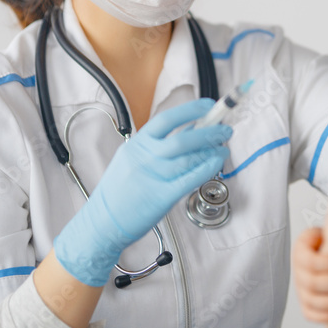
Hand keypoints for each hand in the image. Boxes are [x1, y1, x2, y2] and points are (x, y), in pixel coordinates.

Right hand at [54, 98, 231, 286]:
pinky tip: (216, 162)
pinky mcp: (161, 197)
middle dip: (209, 132)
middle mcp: (145, 157)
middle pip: (183, 139)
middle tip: (225, 130)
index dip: (190, 110)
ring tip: (223, 148)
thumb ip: (156, 145)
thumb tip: (190, 130)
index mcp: (137, 144)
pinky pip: (189, 179)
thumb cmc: (119, 190)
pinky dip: (207, 168)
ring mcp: (153, 177)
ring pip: (189, 159)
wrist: (102, 221)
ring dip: (211, 151)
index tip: (208, 105)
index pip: (166, 120)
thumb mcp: (131, 158)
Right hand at [293, 227, 327, 323]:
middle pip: (313, 282)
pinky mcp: (306, 302)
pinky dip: (325, 316)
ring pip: (312, 300)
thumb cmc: (326, 241)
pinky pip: (310, 313)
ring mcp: (301, 289)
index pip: (311, 261)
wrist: (320, 250)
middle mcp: (298, 272)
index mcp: (301, 252)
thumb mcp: (325, 231)